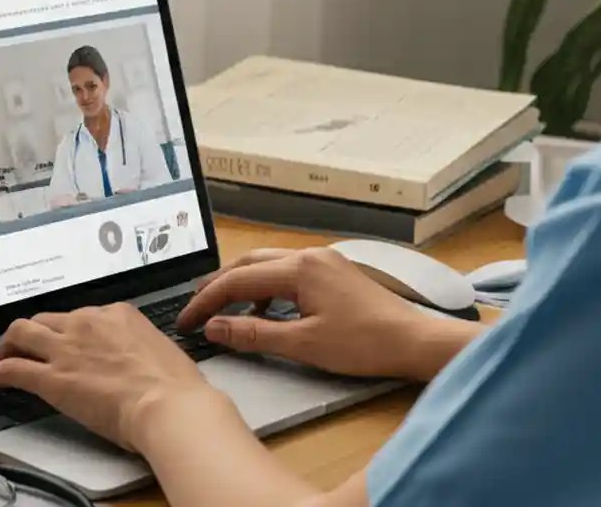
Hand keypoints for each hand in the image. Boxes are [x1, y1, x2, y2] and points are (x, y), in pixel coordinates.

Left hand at [0, 304, 228, 450]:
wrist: (167, 404)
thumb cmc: (174, 385)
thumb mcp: (159, 349)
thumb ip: (138, 347)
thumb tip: (136, 359)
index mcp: (117, 315)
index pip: (83, 316)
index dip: (71, 331)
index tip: (69, 342)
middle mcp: (87, 323)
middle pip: (48, 319)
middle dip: (36, 332)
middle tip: (31, 348)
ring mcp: (66, 349)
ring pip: (22, 332)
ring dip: (10, 344)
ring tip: (4, 356)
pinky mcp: (52, 378)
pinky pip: (13, 369)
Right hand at [177, 247, 479, 381]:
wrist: (414, 341)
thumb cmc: (365, 343)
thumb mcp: (302, 344)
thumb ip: (253, 334)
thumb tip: (215, 328)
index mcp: (298, 269)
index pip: (237, 281)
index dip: (206, 302)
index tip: (186, 322)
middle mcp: (309, 255)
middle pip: (249, 264)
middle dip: (218, 286)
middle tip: (195, 310)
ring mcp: (324, 261)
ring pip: (268, 265)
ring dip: (242, 285)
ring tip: (222, 310)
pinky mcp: (335, 272)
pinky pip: (288, 272)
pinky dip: (267, 288)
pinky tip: (264, 311)